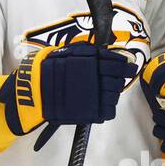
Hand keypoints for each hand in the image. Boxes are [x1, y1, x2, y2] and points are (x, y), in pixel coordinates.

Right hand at [1, 43, 136, 133]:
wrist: (35, 90)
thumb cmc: (50, 69)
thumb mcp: (70, 52)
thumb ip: (90, 53)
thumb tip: (111, 54)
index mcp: (91, 61)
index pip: (117, 62)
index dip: (126, 64)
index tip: (129, 66)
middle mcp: (95, 78)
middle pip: (118, 79)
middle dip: (119, 79)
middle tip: (115, 79)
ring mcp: (94, 96)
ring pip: (114, 95)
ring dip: (112, 93)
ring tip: (103, 91)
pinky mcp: (91, 113)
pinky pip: (109, 111)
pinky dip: (107, 107)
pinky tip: (100, 102)